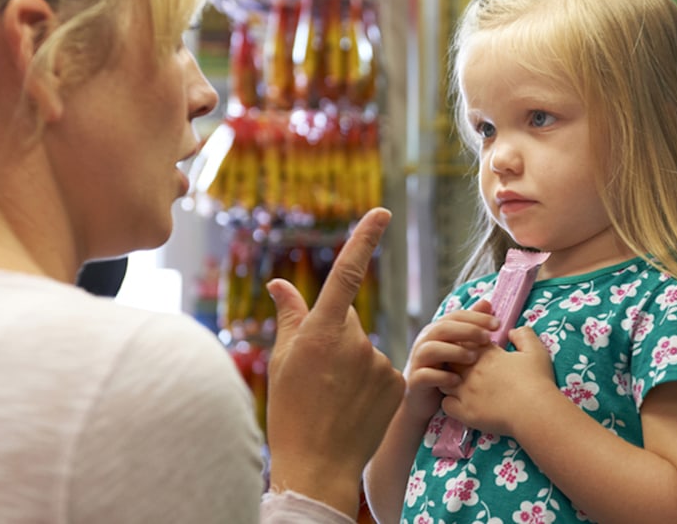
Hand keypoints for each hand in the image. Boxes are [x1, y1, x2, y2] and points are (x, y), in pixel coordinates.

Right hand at [264, 208, 404, 517]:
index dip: (365, 239)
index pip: (346, 274)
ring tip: (334, 399)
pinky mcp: (398, 383)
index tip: (382, 212)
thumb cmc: (290, 412)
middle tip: (317, 375)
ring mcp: (380, 363)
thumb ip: (289, 317)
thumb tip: (278, 282)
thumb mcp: (281, 361)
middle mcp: (354, 341)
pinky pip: (383, 372)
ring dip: (351, 366)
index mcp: (321, 331)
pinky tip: (355, 408)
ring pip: (365, 350)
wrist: (318, 465)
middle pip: (347, 321)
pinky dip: (370, 385)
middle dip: (333, 338)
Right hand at [402, 299, 496, 423]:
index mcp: (437, 330)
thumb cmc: (446, 370)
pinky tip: (458, 381)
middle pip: (444, 328)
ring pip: (432, 349)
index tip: (498, 324)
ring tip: (474, 358)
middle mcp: (425, 341)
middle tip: (488, 338)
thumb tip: (487, 302)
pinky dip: (442, 377)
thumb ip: (471, 325)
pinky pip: (426, 375)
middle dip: (467, 331)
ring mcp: (418, 360)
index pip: (456, 316)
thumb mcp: (459, 346)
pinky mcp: (415, 380)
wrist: (423, 400)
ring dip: (454, 351)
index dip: (477, 317)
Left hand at [440, 325, 556, 435]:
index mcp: (487, 355)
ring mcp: (466, 392)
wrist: (535, 411)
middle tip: (466, 368)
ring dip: (450, 381)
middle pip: (451, 359)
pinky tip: (460, 403)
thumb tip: (513, 330)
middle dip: (455, 361)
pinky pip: (446, 405)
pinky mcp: (465, 412)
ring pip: (444, 381)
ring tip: (461, 386)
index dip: (468, 345)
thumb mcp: (536, 351)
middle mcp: (472, 371)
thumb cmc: (537, 381)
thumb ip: (524, 335)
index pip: (466, 342)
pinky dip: (450, 403)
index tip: (475, 352)